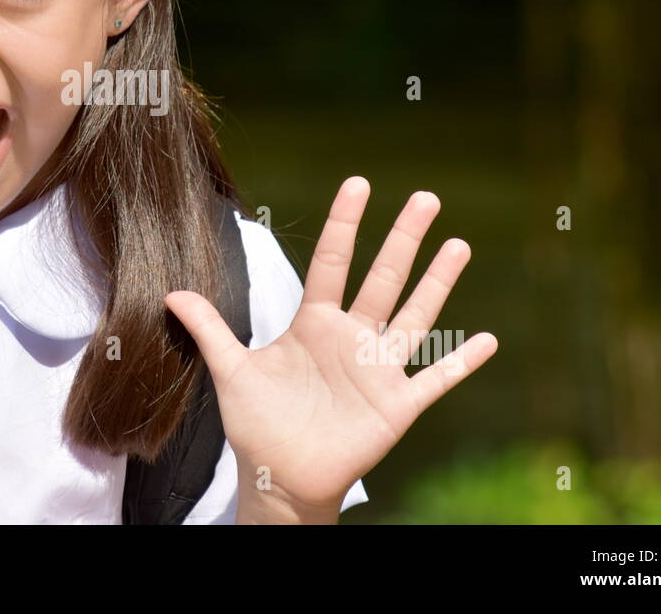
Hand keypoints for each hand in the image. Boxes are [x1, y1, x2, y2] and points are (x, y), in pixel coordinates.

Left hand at [165, 177, 497, 520]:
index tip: (359, 183)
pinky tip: (489, 341)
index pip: (332, 262)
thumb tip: (170, 292)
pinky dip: (462, 362)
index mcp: (314, 323)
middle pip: (382, 277)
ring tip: (458, 245)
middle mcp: (351, 337)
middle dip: (403, 238)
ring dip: (437, 283)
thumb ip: (209, 330)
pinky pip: (435, 379)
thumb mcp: (231, 371)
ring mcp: (377, 369)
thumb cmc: (258, 423)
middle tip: (426, 197)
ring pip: (414, 315)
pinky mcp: (396, 405)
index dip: (344, 223)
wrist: (280, 478)